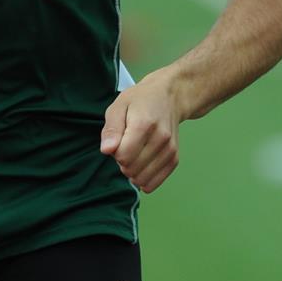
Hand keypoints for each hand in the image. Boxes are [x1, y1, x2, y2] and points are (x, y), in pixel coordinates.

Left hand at [100, 71, 181, 193]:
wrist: (169, 97)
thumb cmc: (140, 102)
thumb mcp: (119, 106)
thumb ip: (111, 129)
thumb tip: (107, 151)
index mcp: (144, 124)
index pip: (123, 156)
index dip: (115, 152)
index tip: (119, 139)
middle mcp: (161, 139)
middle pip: (131, 169)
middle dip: (122, 162)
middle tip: (126, 145)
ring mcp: (170, 150)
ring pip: (142, 179)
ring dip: (132, 171)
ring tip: (135, 153)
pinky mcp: (174, 159)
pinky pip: (154, 182)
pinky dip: (143, 179)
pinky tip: (141, 165)